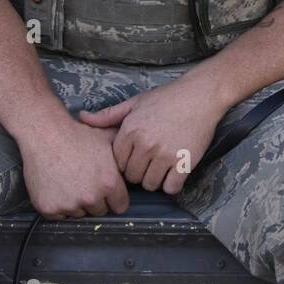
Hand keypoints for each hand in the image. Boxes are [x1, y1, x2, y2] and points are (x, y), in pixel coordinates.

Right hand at [18, 112, 130, 219]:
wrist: (46, 135)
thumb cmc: (78, 135)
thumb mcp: (109, 139)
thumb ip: (125, 152)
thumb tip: (139, 156)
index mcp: (109, 183)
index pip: (120, 206)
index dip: (115, 198)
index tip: (108, 191)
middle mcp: (91, 198)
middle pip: (100, 210)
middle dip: (96, 200)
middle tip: (86, 182)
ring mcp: (69, 205)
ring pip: (79, 213)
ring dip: (77, 203)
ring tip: (70, 181)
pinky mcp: (49, 208)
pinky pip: (59, 215)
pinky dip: (58, 205)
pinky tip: (58, 187)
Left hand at [79, 78, 222, 194]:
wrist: (201, 95)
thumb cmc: (167, 98)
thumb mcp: (135, 103)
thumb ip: (108, 115)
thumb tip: (82, 118)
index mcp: (131, 131)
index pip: (117, 162)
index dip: (126, 161)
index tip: (136, 156)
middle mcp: (146, 145)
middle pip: (132, 176)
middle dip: (139, 172)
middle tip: (149, 162)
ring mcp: (165, 155)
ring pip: (150, 184)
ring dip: (154, 180)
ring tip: (161, 168)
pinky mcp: (184, 163)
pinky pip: (171, 187)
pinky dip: (171, 184)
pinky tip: (174, 173)